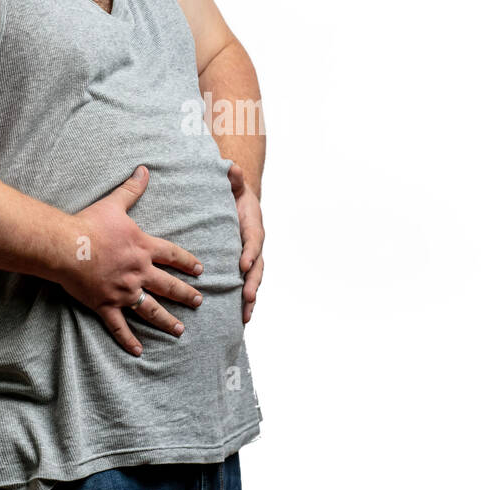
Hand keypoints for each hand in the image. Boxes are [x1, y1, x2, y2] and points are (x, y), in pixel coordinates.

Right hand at [59, 165, 205, 356]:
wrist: (65, 246)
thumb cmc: (89, 224)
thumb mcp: (114, 203)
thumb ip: (132, 188)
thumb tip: (144, 169)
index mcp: (143, 248)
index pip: (174, 256)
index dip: (188, 263)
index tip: (201, 271)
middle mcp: (139, 272)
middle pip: (168, 286)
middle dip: (186, 295)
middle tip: (199, 302)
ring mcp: (123, 291)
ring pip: (151, 310)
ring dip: (167, 320)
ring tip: (181, 329)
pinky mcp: (105, 305)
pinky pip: (120, 327)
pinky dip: (129, 340)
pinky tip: (139, 351)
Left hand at [226, 162, 263, 323]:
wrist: (240, 203)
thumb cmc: (234, 194)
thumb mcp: (233, 184)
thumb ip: (233, 178)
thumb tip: (231, 168)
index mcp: (253, 227)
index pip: (253, 241)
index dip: (250, 252)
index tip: (243, 264)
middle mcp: (255, 246)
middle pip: (257, 268)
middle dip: (253, 283)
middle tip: (248, 298)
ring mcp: (251, 259)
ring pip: (253, 282)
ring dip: (250, 300)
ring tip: (244, 318)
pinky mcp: (242, 269)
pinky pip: (244, 286)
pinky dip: (243, 302)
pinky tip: (238, 320)